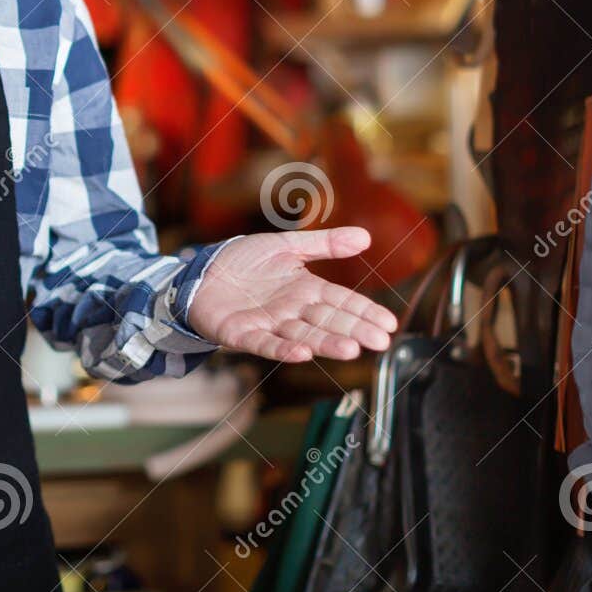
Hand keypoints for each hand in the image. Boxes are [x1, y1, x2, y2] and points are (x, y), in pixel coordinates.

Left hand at [185, 227, 396, 362]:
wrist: (201, 272)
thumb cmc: (244, 262)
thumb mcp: (285, 245)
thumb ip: (324, 244)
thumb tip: (366, 237)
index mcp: (305, 290)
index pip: (341, 301)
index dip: (364, 312)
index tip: (390, 324)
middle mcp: (291, 311)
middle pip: (327, 321)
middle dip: (354, 330)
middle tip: (382, 341)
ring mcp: (268, 324)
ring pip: (302, 335)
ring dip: (325, 343)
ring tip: (351, 350)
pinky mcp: (241, 333)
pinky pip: (264, 343)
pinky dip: (282, 349)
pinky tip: (302, 354)